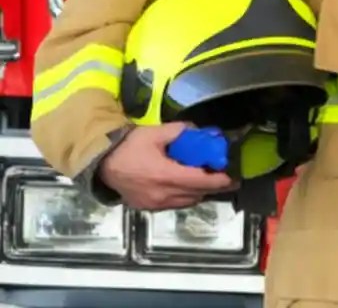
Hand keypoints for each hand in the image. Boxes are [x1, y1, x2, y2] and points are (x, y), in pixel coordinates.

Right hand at [98, 122, 236, 210]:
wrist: (101, 163)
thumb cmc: (128, 147)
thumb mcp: (155, 133)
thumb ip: (180, 131)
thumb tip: (199, 131)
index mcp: (166, 175)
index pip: (202, 181)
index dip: (221, 179)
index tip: (234, 175)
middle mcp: (163, 194)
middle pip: (198, 194)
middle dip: (214, 186)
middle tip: (224, 175)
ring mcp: (156, 204)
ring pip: (188, 202)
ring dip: (199, 191)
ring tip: (205, 178)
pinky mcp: (148, 208)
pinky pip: (175, 205)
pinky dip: (185, 196)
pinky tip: (185, 185)